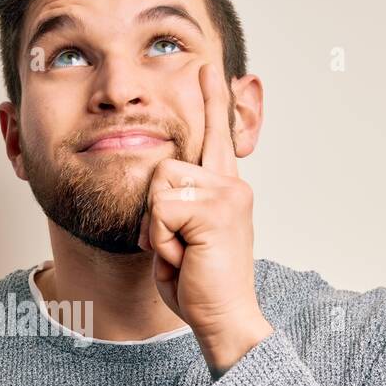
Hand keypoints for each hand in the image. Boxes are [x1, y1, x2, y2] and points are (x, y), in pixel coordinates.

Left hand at [138, 62, 273, 373]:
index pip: (215, 135)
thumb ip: (173, 208)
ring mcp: (229, 194)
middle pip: (162, 168)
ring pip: (158, 187)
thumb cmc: (198, 286)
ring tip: (181, 255)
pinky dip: (160, 240)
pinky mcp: (218, 209)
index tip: (207, 64)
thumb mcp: (178, 239)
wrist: (223, 320)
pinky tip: (184, 258)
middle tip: (179, 251)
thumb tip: (159, 182)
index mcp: (223, 189)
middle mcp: (231, 184)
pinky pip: (160, 210)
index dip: (211, 99)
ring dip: (155, 231)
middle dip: (154, 217)